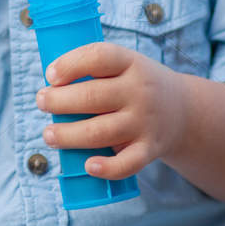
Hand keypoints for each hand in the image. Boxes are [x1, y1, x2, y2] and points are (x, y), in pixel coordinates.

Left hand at [35, 43, 188, 178]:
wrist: (183, 110)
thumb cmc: (137, 85)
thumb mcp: (125, 64)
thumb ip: (92, 68)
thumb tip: (49, 85)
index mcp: (131, 63)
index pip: (99, 57)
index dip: (70, 65)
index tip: (50, 75)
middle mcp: (139, 92)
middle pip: (93, 96)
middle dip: (59, 101)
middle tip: (42, 102)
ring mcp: (145, 122)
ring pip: (100, 132)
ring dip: (69, 135)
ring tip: (49, 134)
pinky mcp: (149, 149)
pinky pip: (127, 163)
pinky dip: (107, 168)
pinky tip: (88, 166)